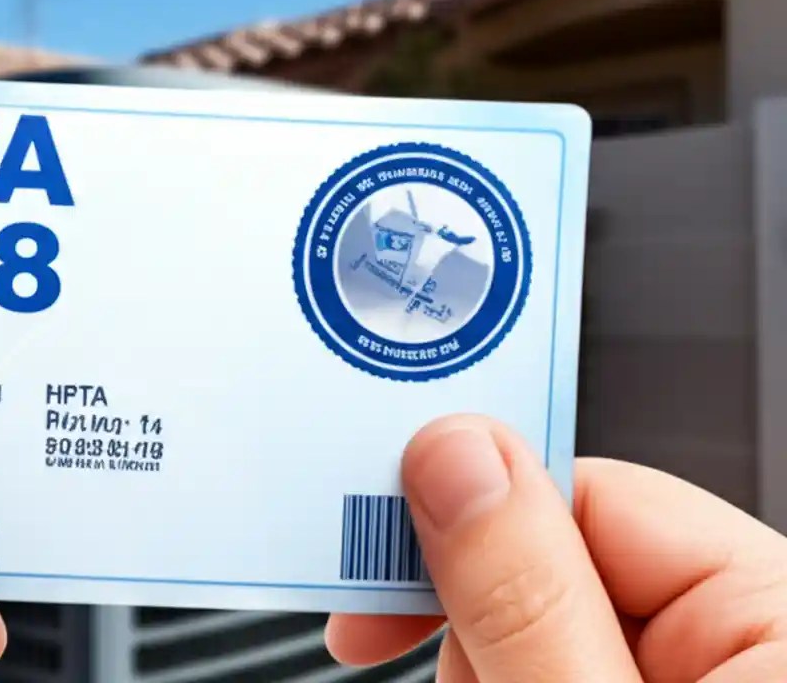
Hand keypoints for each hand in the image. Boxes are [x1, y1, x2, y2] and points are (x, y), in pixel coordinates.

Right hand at [325, 415, 786, 681]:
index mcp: (777, 610)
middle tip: (376, 643)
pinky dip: (504, 679)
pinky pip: (558, 662)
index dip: (464, 512)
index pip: (587, 491)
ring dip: (480, 662)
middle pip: (556, 559)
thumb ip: (523, 595)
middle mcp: (757, 639)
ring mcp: (714, 680)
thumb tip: (454, 453)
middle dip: (468, 612)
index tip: (367, 547)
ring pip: (543, 621)